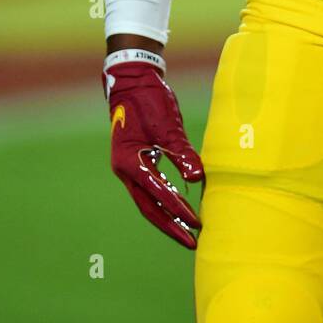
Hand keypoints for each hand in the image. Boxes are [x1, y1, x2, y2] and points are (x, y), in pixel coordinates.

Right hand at [104, 60, 203, 248]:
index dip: (178, 209)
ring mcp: (128, 168)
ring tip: (189, 231)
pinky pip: (150, 188)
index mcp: (129, 162)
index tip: (196, 223)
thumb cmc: (150, 100)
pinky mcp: (136, 162)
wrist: (133, 80)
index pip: (157, 193)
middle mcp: (125, 170)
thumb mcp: (168, 126)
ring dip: (168, 216)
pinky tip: (181, 206)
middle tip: (192, 242)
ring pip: (148, 200)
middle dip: (170, 226)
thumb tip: (197, 178)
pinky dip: (165, 198)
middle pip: (148, 207)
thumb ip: (181, 153)